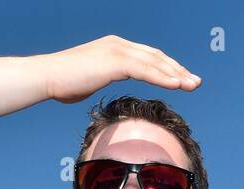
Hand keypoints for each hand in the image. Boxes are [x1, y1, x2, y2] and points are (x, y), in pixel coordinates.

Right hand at [42, 36, 200, 103]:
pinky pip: (145, 70)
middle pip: (157, 57)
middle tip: (196, 82)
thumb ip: (102, 80)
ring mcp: (117, 50)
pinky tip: (177, 85)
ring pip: (155, 62)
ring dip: (177, 74)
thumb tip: (100, 89)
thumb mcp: (90, 80)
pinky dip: (163, 77)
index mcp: (115, 47)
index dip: (168, 68)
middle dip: (178, 69)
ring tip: (193, 85)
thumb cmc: (64, 83)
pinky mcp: (114, 61)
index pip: (148, 56)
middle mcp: (118, 44)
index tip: (182, 80)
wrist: (47, 77)